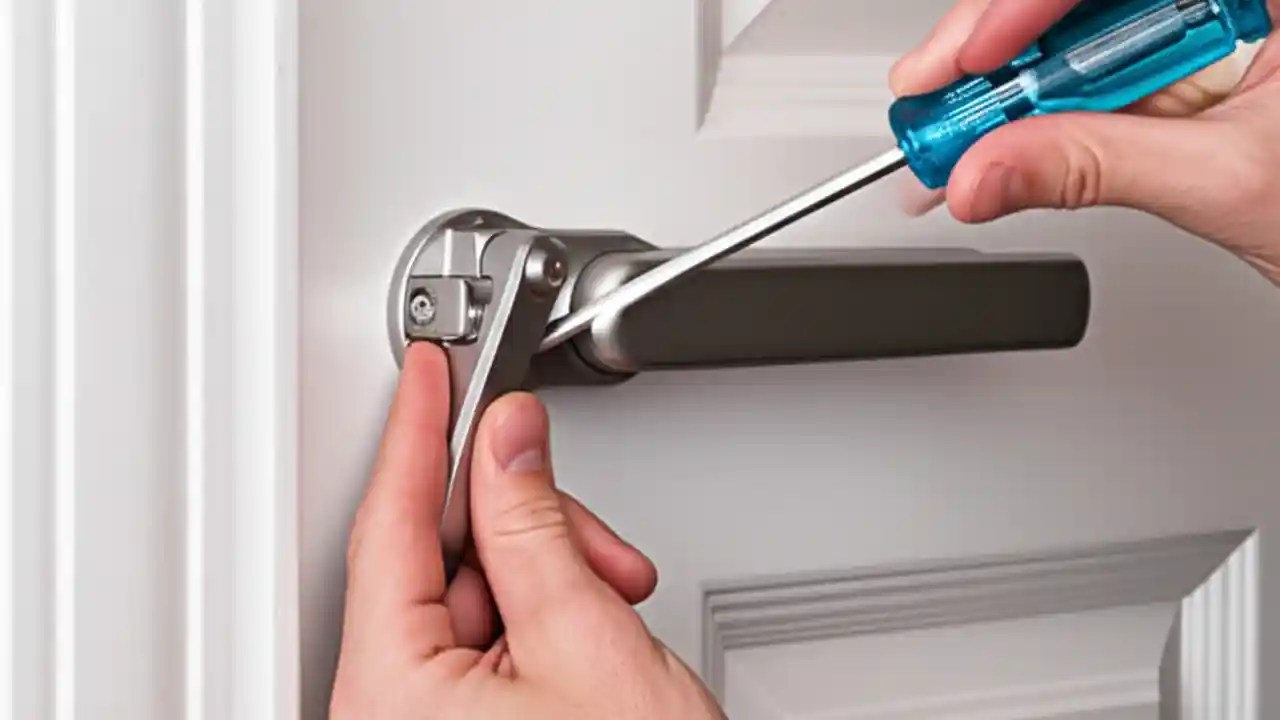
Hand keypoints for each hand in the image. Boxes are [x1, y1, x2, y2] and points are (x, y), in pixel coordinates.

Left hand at [331, 343, 723, 719]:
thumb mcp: (586, 641)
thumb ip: (537, 527)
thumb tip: (508, 442)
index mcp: (392, 695)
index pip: (387, 526)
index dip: (413, 435)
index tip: (425, 374)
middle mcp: (391, 714)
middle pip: (435, 557)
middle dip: (522, 524)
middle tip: (581, 520)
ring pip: (473, 592)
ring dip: (548, 570)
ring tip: (611, 592)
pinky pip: (490, 636)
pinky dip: (548, 611)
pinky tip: (596, 618)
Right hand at [890, 0, 1279, 284]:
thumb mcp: (1231, 181)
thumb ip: (1096, 169)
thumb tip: (984, 174)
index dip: (1030, 1)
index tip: (969, 57)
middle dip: (1002, 40)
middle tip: (937, 94)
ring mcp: (1224, 14)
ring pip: (1089, 17)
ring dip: (1015, 76)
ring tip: (959, 126)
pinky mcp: (1202, 50)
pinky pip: (1107, 56)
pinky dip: (1047, 100)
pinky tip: (1003, 131)